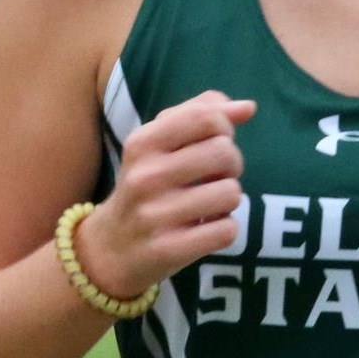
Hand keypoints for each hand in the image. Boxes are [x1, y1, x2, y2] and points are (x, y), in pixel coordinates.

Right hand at [75, 91, 252, 299]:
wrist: (110, 248)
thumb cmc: (145, 184)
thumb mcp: (157, 142)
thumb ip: (200, 113)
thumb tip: (248, 107)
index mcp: (142, 143)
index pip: (207, 117)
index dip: (225, 127)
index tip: (215, 141)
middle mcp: (145, 177)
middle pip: (225, 153)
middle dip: (231, 164)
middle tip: (215, 176)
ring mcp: (155, 216)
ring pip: (231, 193)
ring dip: (228, 200)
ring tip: (208, 204)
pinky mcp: (169, 250)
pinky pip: (227, 230)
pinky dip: (224, 229)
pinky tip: (204, 229)